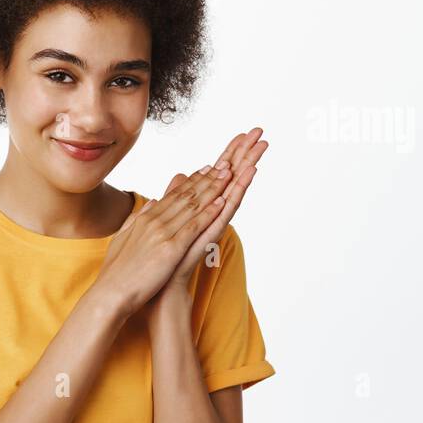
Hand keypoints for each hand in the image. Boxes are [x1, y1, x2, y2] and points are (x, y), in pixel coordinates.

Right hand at [91, 161, 232, 321]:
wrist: (110, 293)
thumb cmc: (115, 273)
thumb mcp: (122, 239)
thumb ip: (136, 220)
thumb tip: (149, 203)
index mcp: (144, 220)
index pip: (172, 196)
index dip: (191, 182)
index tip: (205, 169)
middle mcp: (153, 221)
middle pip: (185, 196)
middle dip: (207, 179)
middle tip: (224, 164)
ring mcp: (162, 234)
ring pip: (192, 206)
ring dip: (213, 189)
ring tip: (228, 175)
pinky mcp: (170, 249)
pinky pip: (194, 227)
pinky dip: (209, 213)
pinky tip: (222, 202)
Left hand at [148, 127, 268, 305]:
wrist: (162, 290)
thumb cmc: (164, 260)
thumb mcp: (168, 218)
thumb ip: (176, 195)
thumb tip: (180, 175)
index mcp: (199, 208)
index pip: (217, 174)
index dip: (229, 153)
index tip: (243, 133)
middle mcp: (210, 215)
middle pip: (230, 178)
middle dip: (244, 155)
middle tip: (260, 132)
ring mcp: (212, 225)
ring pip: (233, 190)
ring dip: (247, 169)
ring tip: (261, 148)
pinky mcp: (210, 237)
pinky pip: (225, 212)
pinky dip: (236, 194)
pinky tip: (247, 177)